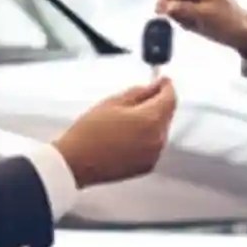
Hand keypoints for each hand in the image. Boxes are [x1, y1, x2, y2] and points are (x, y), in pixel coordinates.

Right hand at [52, 78, 176, 188]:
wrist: (76, 162)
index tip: (163, 81)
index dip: (166, 87)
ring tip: (128, 119)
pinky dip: (147, 137)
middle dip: (158, 104)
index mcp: (151, 120)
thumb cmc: (90, 132)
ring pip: (161, 130)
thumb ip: (139, 92)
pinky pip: (154, 145)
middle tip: (143, 96)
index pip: (170, 98)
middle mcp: (157, 139)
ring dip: (152, 121)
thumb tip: (154, 86)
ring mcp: (153, 154)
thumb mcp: (114, 102)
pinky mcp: (147, 166)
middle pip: (167, 115)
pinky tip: (128, 134)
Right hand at [155, 0, 246, 57]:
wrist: (242, 33)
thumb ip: (184, 10)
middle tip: (170, 22)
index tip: (160, 13)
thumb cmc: (227, 22)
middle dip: (170, 7)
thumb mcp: (205, 16)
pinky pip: (179, 11)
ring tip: (190, 25)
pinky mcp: (194, 5)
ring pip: (173, 3)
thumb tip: (165, 8)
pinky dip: (181, 19)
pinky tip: (193, 26)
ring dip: (176, 15)